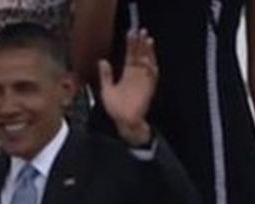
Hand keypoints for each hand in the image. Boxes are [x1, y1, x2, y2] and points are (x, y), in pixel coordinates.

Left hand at [99, 28, 157, 145]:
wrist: (124, 122)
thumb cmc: (115, 109)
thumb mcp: (106, 90)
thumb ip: (106, 75)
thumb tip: (102, 61)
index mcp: (127, 74)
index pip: (130, 55)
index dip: (131, 44)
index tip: (130, 33)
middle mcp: (136, 75)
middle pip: (140, 55)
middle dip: (140, 43)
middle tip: (140, 30)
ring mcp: (143, 81)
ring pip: (148, 62)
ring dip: (148, 51)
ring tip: (147, 40)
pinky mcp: (149, 88)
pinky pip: (152, 75)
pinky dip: (151, 67)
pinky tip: (148, 59)